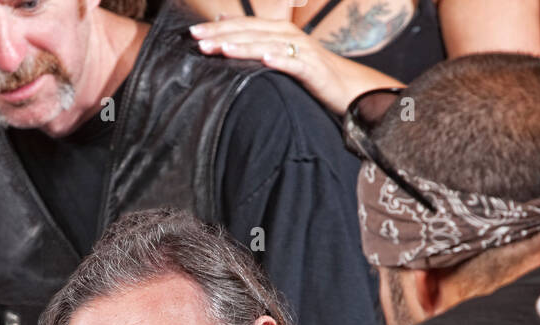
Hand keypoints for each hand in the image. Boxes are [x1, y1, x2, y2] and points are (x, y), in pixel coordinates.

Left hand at [189, 17, 363, 114]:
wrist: (347, 86)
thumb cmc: (308, 71)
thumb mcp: (277, 53)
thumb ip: (252, 39)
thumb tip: (223, 23)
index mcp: (278, 31)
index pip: (243, 26)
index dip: (218, 28)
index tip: (192, 33)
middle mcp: (289, 36)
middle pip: (251, 33)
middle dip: (223, 36)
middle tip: (197, 40)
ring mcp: (302, 51)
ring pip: (268, 46)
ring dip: (244, 47)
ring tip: (222, 49)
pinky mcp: (313, 69)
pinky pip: (294, 63)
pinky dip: (280, 60)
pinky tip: (265, 60)